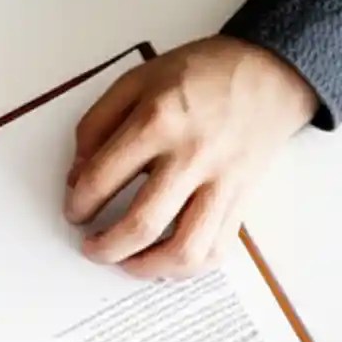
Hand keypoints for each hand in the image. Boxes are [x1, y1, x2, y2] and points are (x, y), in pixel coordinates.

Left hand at [65, 36, 318, 278]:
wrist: (265, 73)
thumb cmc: (200, 75)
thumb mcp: (136, 80)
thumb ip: (97, 125)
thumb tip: (78, 177)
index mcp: (157, 121)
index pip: (102, 179)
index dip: (79, 204)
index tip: (75, 211)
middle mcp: (191, 156)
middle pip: (140, 224)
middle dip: (105, 247)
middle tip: (91, 246)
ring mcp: (220, 183)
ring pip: (184, 249)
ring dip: (147, 268)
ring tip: (127, 262)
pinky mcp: (242, 200)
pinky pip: (215, 249)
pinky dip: (187, 266)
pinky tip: (166, 259)